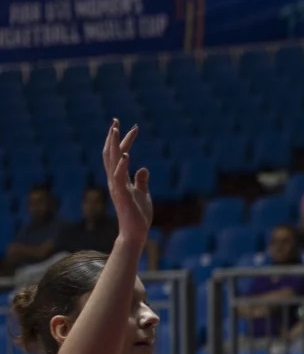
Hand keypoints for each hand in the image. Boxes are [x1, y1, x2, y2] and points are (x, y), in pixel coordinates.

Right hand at [101, 120, 151, 237]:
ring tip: (116, 130)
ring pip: (111, 161)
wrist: (135, 232)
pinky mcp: (122, 195)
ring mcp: (116, 186)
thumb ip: (141, 181)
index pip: (119, 155)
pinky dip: (121, 165)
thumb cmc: (138, 215)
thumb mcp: (143, 194)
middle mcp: (114, 180)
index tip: (133, 127)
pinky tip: (126, 154)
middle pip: (110, 153)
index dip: (124, 140)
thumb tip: (144, 168)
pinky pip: (119, 177)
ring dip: (113, 145)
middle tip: (116, 120)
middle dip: (113, 136)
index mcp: (119, 179)